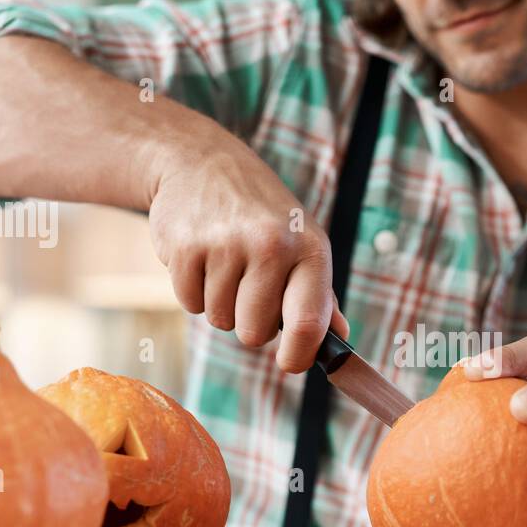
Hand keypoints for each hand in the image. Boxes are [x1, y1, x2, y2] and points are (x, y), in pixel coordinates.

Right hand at [148, 133, 348, 372]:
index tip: (289, 363)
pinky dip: (193, 291)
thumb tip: (340, 342)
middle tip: (247, 286)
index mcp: (309, 249)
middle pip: (255, 333)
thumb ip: (321, 296)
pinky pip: (189, 304)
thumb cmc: (262, 215)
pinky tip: (201, 257)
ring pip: (220, 320)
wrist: (203, 163)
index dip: (299, 355)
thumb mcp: (302, 242)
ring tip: (224, 263)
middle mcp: (271, 246)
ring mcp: (226, 245)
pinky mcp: (185, 247)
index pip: (309, 323)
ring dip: (219, 303)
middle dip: (248, 321)